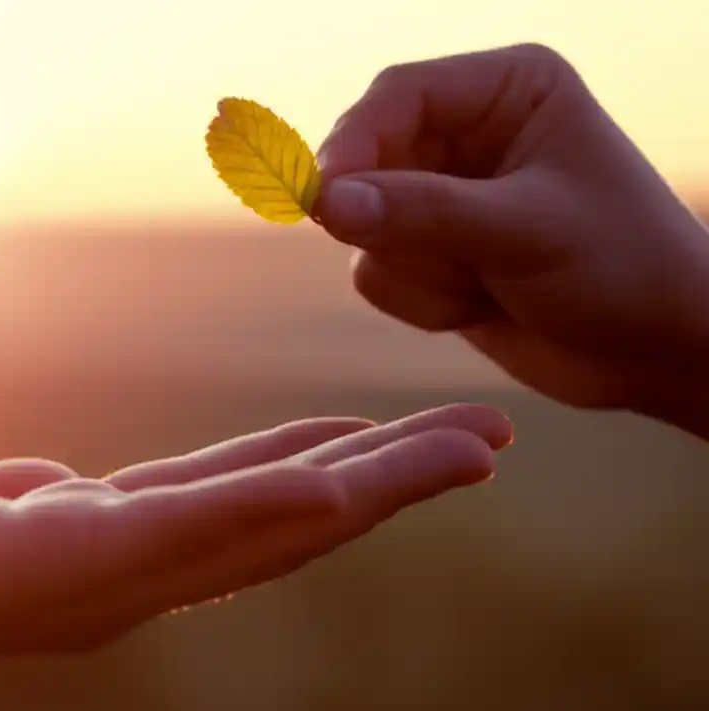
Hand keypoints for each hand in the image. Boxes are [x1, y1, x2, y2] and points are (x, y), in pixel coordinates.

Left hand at [0, 405, 510, 710]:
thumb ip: (33, 504)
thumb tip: (58, 485)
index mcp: (112, 563)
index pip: (248, 514)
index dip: (338, 481)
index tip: (403, 447)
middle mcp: (123, 582)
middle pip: (283, 523)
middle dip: (392, 483)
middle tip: (488, 443)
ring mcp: (95, 577)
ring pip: (255, 525)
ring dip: (366, 488)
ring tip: (455, 451)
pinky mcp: (52, 558)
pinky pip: (175, 530)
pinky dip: (261, 505)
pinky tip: (333, 480)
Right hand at [314, 44, 708, 433]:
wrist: (655, 354)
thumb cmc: (621, 268)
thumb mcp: (525, 232)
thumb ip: (422, 213)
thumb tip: (323, 201)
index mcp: (507, 89)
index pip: (399, 95)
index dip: (354, 140)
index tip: (321, 195)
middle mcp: (467, 133)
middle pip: (366, 156)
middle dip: (382, 215)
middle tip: (397, 250)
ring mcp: (444, 195)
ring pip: (361, 222)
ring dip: (412, 267)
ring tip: (479, 284)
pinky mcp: (430, 252)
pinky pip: (376, 270)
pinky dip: (417, 299)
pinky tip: (475, 307)